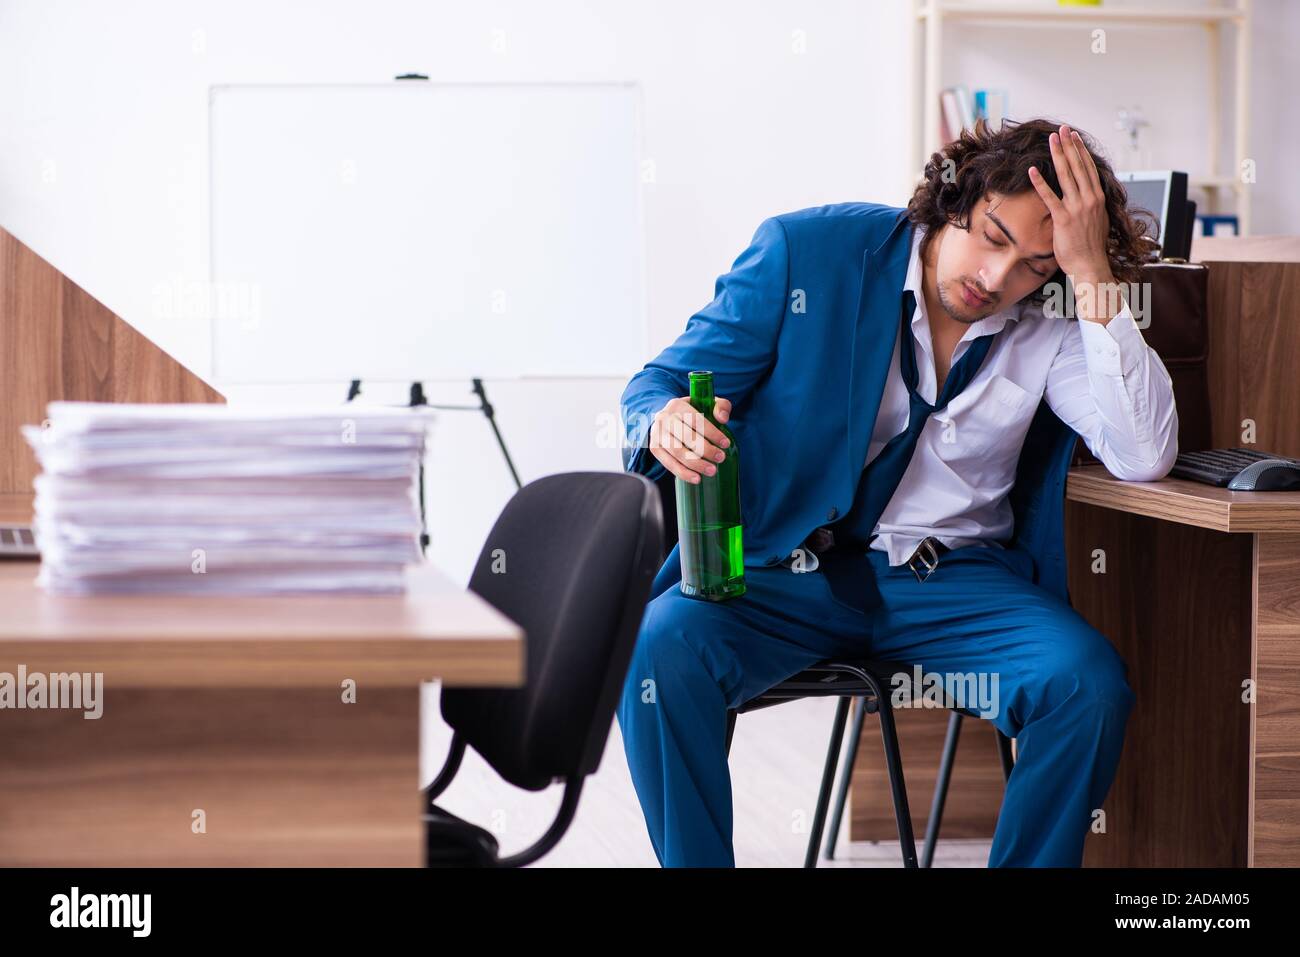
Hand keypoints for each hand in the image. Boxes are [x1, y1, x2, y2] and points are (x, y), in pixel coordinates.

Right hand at [649, 396, 731, 483]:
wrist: (668, 420)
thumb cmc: (692, 414)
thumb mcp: (706, 404)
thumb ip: (721, 406)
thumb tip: (723, 418)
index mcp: (677, 405)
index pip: (696, 420)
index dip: (712, 433)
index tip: (726, 443)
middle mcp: (664, 418)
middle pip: (686, 436)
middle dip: (705, 450)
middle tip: (721, 458)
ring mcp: (657, 434)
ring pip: (677, 451)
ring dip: (695, 464)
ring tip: (712, 471)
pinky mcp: (655, 448)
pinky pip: (668, 464)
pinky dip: (683, 473)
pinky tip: (697, 478)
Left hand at [1028, 124, 1117, 307]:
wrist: (1090, 265)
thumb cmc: (1091, 246)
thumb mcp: (1098, 220)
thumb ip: (1092, 205)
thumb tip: (1089, 196)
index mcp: (1098, 198)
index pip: (1088, 168)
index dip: (1080, 151)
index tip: (1074, 137)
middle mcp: (1089, 199)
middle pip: (1078, 166)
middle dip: (1069, 145)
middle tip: (1062, 129)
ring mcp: (1077, 208)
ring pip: (1066, 175)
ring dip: (1058, 155)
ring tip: (1052, 139)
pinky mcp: (1063, 218)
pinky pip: (1050, 197)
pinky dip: (1040, 183)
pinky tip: (1031, 170)